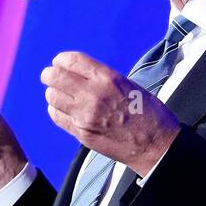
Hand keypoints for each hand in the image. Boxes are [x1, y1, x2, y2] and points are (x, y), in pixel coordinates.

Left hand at [41, 51, 181, 175]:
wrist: (155, 146)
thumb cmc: (148, 113)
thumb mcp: (128, 85)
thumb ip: (102, 79)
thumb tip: (81, 75)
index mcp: (107, 78)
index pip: (71, 61)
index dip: (61, 60)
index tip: (59, 62)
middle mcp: (92, 94)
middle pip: (55, 77)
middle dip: (50, 74)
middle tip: (52, 76)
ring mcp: (84, 115)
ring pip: (52, 97)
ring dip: (53, 93)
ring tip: (61, 94)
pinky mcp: (81, 133)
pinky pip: (57, 116)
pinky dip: (56, 110)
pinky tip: (63, 109)